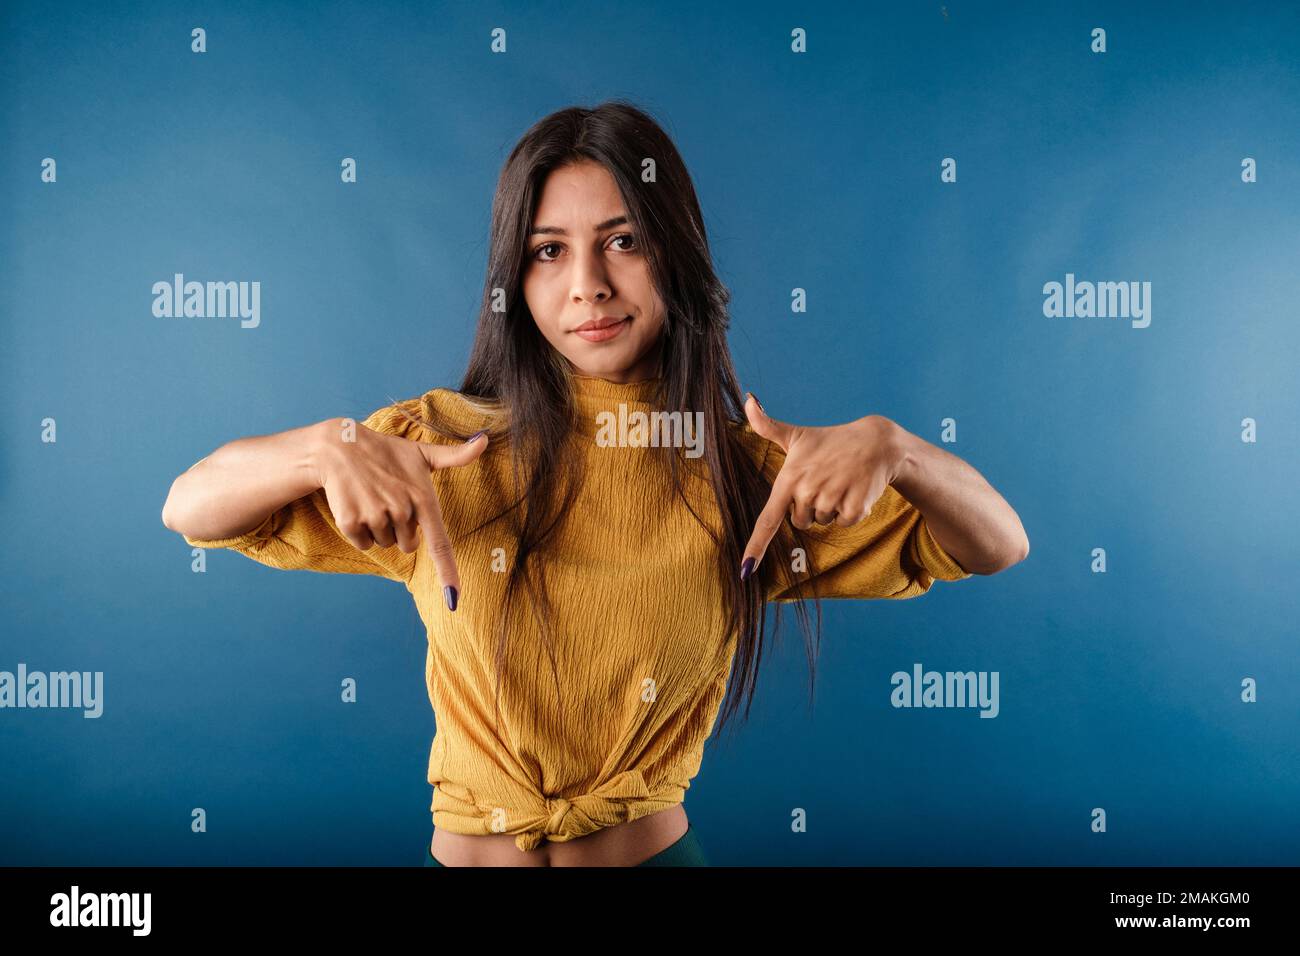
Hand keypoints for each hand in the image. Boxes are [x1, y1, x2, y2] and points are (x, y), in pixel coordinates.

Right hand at [311, 419, 488, 606]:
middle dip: (401, 530)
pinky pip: (363, 544)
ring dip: (380, 528)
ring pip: (385, 544)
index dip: (447, 573)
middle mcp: (401, 509)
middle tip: (390, 500)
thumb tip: (484, 439)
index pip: (439, 543)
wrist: (340, 447)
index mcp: (422, 498)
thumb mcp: (422, 454)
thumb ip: (455, 455)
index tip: (454, 598)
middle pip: (408, 546)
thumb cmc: (387, 452)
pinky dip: (360, 531)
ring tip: (373, 498)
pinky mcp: (350, 521)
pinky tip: (358, 505)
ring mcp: (374, 516)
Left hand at [739, 392, 905, 580]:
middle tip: (824, 481)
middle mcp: (808, 490)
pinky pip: (843, 523)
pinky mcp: (854, 507)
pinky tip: (854, 489)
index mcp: (789, 478)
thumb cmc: (831, 441)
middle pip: (800, 521)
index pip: (767, 518)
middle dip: (810, 507)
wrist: (875, 442)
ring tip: (839, 481)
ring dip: (831, 507)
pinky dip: (849, 511)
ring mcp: (831, 499)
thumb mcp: (798, 435)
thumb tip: (747, 399)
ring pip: (823, 521)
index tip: (745, 569)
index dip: (755, 546)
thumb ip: (767, 425)